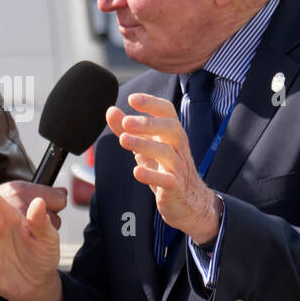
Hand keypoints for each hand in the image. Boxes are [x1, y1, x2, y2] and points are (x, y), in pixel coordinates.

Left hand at [108, 92, 220, 243]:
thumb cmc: (164, 168)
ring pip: (167, 153)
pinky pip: (167, 180)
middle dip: (148, 123)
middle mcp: (178, 147)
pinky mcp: (175, 188)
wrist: (188, 202)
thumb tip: (111, 110)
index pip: (166, 112)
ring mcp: (178, 167)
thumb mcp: (145, 146)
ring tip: (123, 140)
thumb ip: (127, 129)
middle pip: (171, 128)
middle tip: (126, 122)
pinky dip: (151, 175)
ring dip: (144, 145)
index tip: (132, 99)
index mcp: (171, 134)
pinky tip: (136, 171)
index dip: (151, 103)